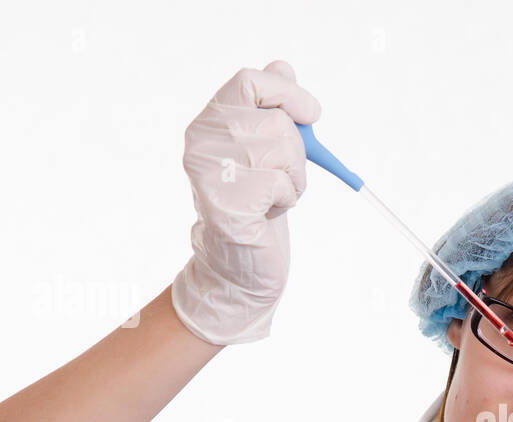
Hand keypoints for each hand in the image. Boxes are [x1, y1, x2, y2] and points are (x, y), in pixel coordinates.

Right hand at [170, 61, 320, 344]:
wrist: (241, 264)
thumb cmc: (256, 205)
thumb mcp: (267, 151)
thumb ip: (272, 109)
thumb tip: (282, 66)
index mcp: (209, 123)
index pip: (249, 81)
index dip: (286, 92)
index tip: (311, 113)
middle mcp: (201, 142)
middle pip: (275, 119)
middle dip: (296, 151)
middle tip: (283, 176)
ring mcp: (210, 173)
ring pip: (283, 150)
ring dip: (294, 177)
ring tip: (274, 196)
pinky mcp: (227, 203)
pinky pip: (282, 183)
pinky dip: (288, 198)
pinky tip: (268, 212)